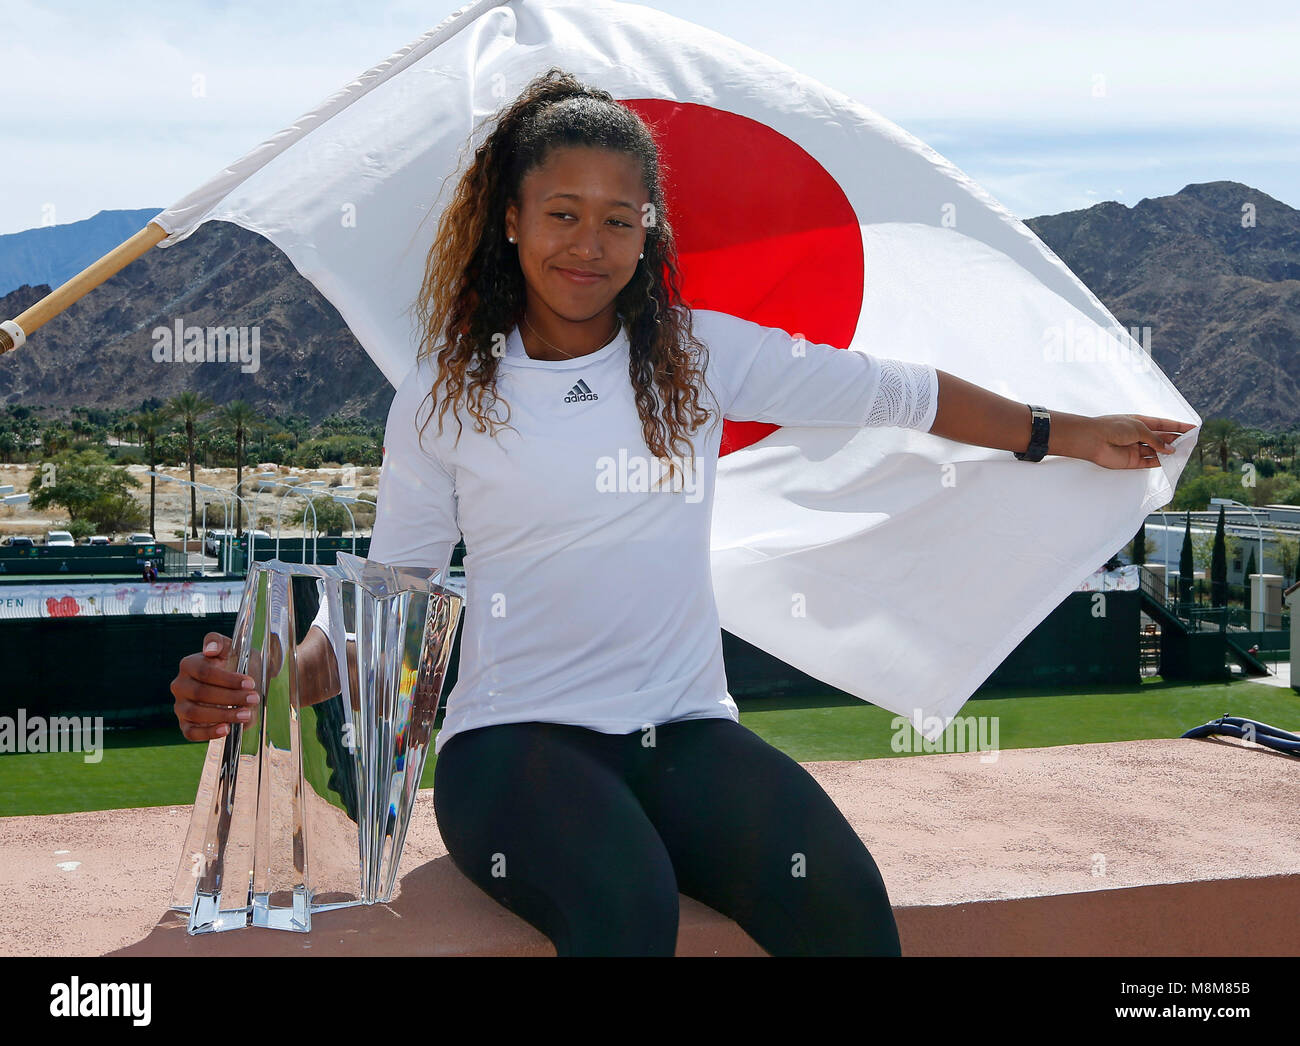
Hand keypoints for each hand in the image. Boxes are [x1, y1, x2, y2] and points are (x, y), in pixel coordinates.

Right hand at [170, 631, 263, 740]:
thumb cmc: (235, 663)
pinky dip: (208, 733)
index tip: (250, 682)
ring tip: (246, 714)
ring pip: (195, 713)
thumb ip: (219, 643)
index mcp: (189, 665)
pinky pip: (190, 732)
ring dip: (223, 715)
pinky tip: (227, 729)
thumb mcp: (232, 648)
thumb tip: (209, 650)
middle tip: (253, 699)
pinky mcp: (185, 724)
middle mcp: (180, 685)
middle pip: (201, 694)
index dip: (228, 679)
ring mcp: (181, 705)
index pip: (204, 672)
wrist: (241, 683)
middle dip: (230, 698)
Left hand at [1080, 414, 1196, 469]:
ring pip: (1157, 451)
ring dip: (1169, 451)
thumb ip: (1155, 439)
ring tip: (1184, 452)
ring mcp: (1135, 448)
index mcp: (1139, 422)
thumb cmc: (1113, 428)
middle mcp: (1138, 435)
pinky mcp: (1132, 461)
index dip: (1178, 426)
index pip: (1163, 424)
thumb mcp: (1139, 428)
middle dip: (1176, 439)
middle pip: (1161, 438)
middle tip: (1191, 442)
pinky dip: (1160, 462)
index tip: (1193, 428)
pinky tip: (1171, 460)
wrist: (1093, 440)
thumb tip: (1170, 449)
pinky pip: (1149, 462)